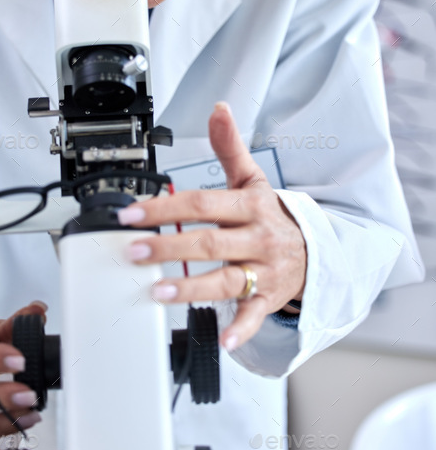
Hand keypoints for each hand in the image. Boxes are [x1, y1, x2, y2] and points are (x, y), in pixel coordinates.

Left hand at [118, 102, 306, 350]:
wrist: (316, 250)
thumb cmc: (272, 215)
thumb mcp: (252, 179)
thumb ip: (230, 146)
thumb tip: (219, 109)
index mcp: (249, 206)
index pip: (202, 204)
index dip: (165, 209)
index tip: (132, 215)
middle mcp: (257, 238)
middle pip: (208, 242)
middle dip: (169, 248)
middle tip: (134, 251)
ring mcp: (263, 270)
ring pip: (226, 280)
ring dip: (191, 288)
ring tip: (157, 292)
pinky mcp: (268, 297)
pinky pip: (255, 314)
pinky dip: (241, 329)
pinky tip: (223, 339)